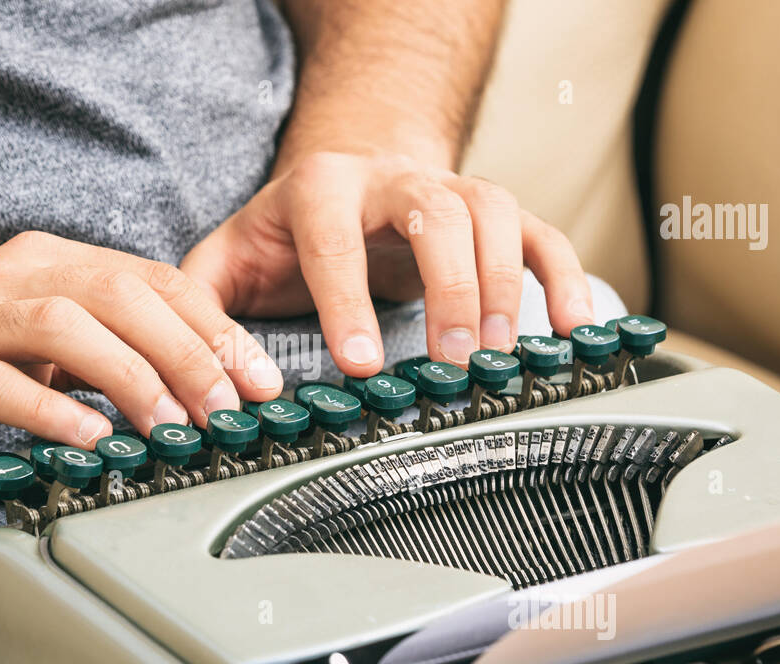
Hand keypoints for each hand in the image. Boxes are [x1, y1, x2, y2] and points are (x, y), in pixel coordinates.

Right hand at [0, 232, 283, 478]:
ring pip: (69, 326)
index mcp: (48, 264)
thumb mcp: (30, 339)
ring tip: (174, 426)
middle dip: (192, 352)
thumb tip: (190, 384)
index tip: (262, 378)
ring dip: (134, 377)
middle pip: (123, 295)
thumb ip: (99, 346)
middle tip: (233, 408)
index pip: (153, 281)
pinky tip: (89, 438)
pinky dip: (51, 408)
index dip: (215, 327)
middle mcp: (15, 277)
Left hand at [181, 151, 595, 375]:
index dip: (346, 301)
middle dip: (447, 287)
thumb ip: (203, 300)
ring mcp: (451, 189)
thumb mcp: (229, 257)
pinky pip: (542, 233)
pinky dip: (565, 277)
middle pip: (432, 213)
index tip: (361, 365)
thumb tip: (208, 369)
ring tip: (498, 354)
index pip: (334, 238)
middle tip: (452, 359)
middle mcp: (392, 178)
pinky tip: (575, 327)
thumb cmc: (287, 233)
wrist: (347, 178)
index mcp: (321, 187)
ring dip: (503, 287)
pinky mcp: (494, 213)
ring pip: (492, 216)